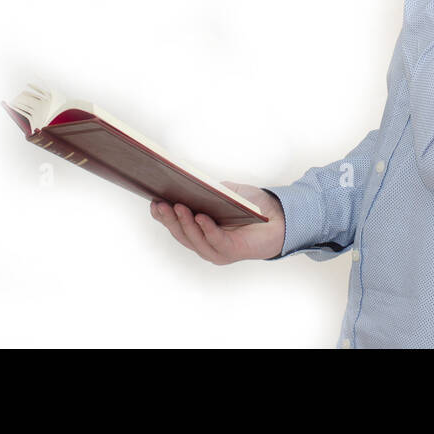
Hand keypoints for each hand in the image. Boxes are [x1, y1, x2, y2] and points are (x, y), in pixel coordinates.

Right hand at [149, 181, 285, 263]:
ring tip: (178, 206)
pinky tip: (201, 217)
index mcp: (199, 231)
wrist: (280, 218)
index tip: (152, 201)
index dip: (162, 215)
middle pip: (181, 233)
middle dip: (169, 218)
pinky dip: (207, 229)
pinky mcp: (232, 252)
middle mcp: (204, 243)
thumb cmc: (251, 206)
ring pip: (194, 239)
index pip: (175, 225)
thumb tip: (187, 181)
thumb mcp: (225, 192)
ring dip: (185, 223)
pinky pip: (216, 241)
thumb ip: (207, 190)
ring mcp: (217, 250)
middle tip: (160, 203)